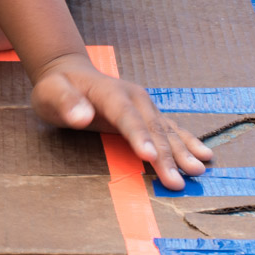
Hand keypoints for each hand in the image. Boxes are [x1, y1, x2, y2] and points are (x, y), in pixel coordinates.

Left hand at [31, 54, 211, 190]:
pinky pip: (171, 129)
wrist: (70, 73)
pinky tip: (204, 154)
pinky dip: (187, 142)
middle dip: (165, 155)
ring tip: (197, 171)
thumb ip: (64, 102)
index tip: (149, 156)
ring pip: (166, 130)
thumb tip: (81, 116)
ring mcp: (144, 105)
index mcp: (109, 92)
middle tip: (177, 181)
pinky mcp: (148, 113)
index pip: (125, 116)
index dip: (138, 136)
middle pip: (151, 128)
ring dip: (182, 151)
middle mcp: (133, 97)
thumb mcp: (50, 92)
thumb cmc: (57, 87)